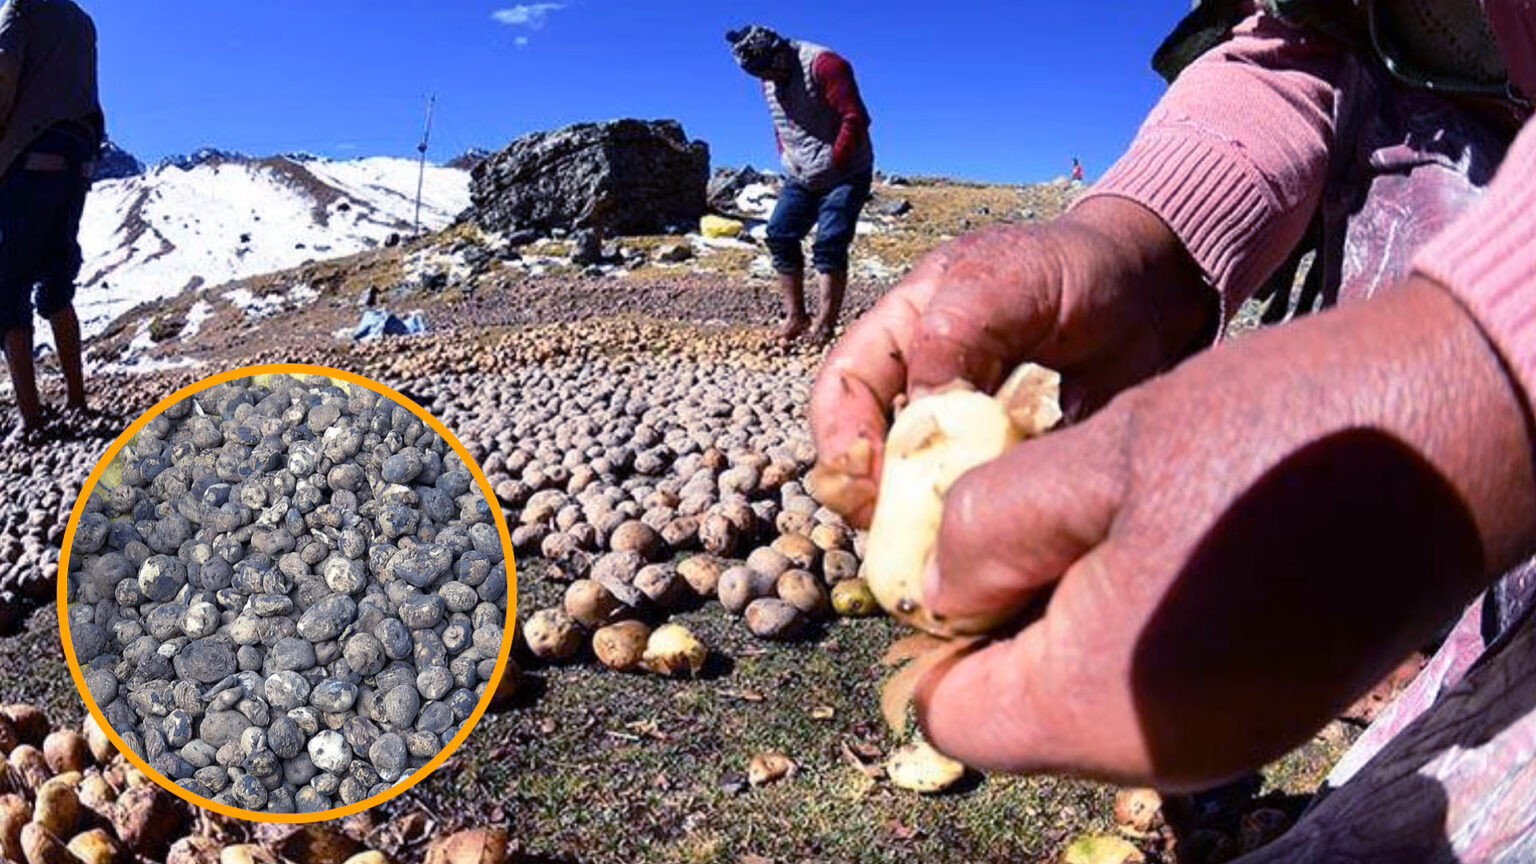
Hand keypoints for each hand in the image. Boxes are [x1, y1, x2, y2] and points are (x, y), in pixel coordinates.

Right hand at [809, 197, 1211, 526]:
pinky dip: (988, 531)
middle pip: (867, 456)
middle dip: (874, 501)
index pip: (842, 388)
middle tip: (901, 535)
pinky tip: (1005, 538)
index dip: (839, 438)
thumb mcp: (1008, 280)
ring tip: (948, 547)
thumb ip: (955, 333)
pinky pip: (987, 511)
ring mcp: (969, 439)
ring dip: (928, 526)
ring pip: (921, 494)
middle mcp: (924, 393)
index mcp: (903, 334)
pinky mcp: (1014, 473)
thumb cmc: (1072, 270)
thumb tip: (921, 415)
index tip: (864, 482)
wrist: (1154, 291)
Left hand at [914, 277, 1535, 789]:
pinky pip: (1148, 689)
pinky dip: (1126, 626)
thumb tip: (937, 589)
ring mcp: (1222, 739)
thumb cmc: (1273, 432)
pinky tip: (1159, 535)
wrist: (1455, 427)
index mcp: (1104, 707)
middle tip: (1026, 509)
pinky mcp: (1264, 708)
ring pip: (1079, 698)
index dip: (932, 628)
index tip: (961, 541)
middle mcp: (1161, 754)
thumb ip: (984, 534)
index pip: (949, 711)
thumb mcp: (1094, 458)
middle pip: (1013, 712)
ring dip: (1062, 614)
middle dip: (997, 619)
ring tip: (1098, 508)